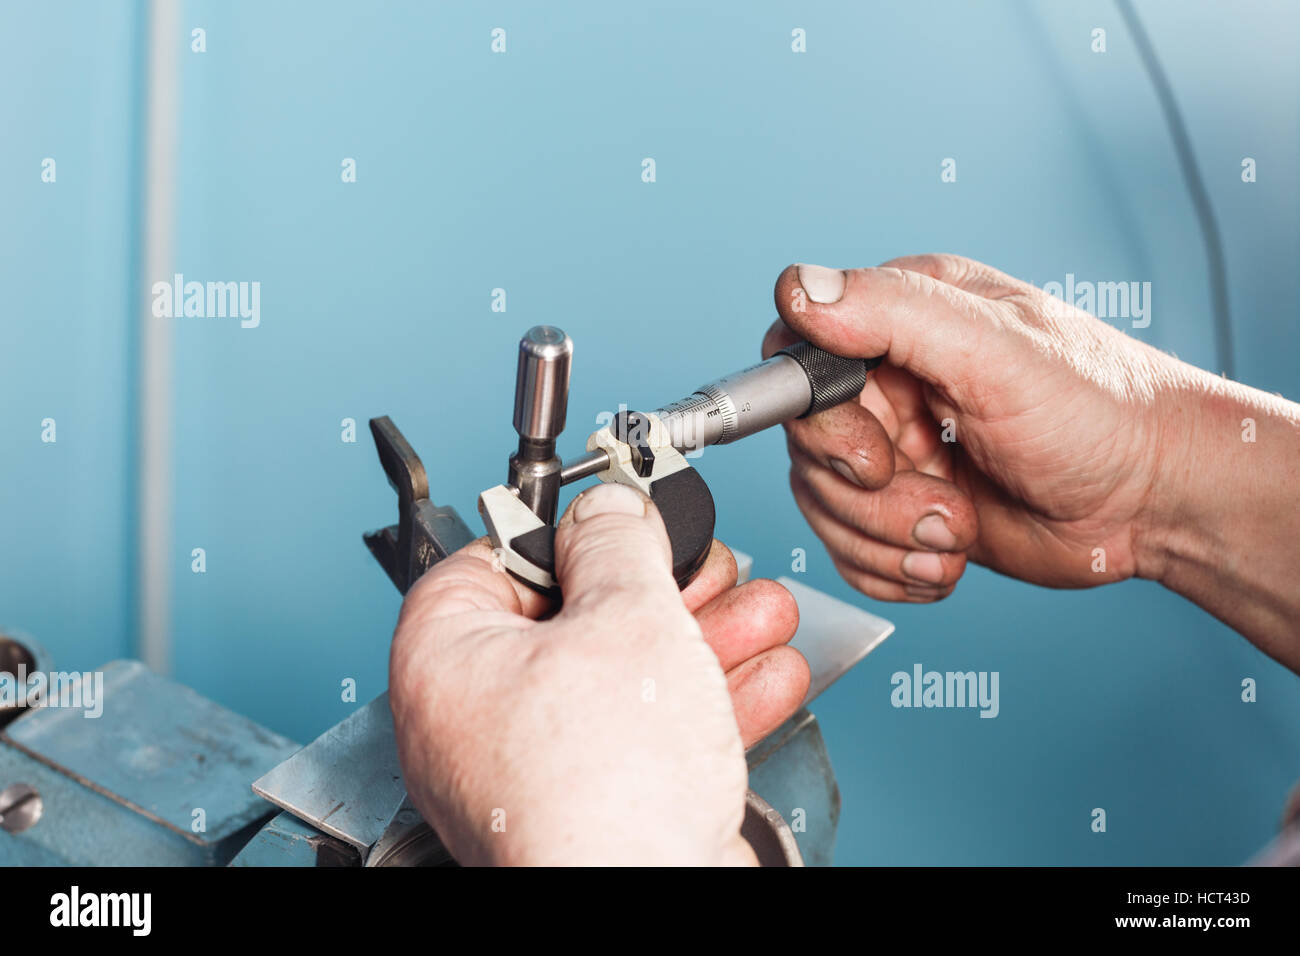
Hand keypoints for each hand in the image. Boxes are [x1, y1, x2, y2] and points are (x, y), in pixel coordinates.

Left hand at [389, 482, 808, 864]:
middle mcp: (480, 720)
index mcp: (446, 663)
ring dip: (703, 639)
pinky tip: (765, 673)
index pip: (488, 563)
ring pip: (625, 678)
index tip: (612, 514)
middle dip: (662, 587)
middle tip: (702, 565)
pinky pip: (650, 734)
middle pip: (574, 619)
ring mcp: (540, 770)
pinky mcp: (600, 806)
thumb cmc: (603, 788)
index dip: (558, 530)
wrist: (650, 910)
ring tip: (760, 610)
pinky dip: (707, 701)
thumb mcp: (624, 615)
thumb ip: (618, 542)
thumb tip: (608, 507)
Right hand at [767, 255, 1299, 660]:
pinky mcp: (903, 510)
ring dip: (889, 540)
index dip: (822, 422)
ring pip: (821, 507)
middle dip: (872, 497)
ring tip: (957, 531)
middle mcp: (891, 381)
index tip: (876, 457)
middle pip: (806, 447)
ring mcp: (895, 449)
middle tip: (942, 501)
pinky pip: (848, 553)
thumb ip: (894, 313)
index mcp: (903, 319)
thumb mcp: (998, 352)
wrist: (1155, 503)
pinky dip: (893, 572)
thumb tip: (799, 290)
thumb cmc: (1102, 414)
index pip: (798, 360)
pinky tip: (946, 558)